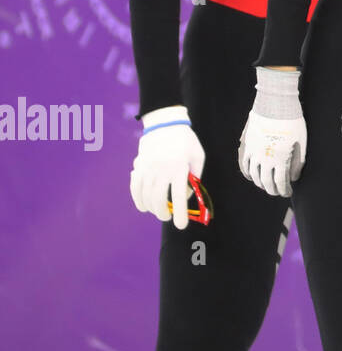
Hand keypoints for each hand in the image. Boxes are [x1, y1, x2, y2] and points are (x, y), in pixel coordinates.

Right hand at [129, 105, 204, 228]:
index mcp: (180, 167)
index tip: (181, 226)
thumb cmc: (186, 141)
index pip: (180, 196)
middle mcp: (162, 170)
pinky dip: (138, 200)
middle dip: (163, 213)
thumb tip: (187, 196)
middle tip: (168, 218)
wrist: (165, 123)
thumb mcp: (198, 156)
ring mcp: (147, 169)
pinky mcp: (138, 167)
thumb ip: (194, 176)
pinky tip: (143, 206)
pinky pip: (135, 188)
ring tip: (159, 212)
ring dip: (152, 208)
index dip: (180, 213)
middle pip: (159, 199)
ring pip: (146, 196)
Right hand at [238, 67, 306, 196]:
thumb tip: (294, 178)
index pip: (280, 182)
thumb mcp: (301, 142)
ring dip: (260, 183)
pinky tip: (251, 177)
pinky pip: (243, 164)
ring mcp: (253, 152)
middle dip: (273, 190)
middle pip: (266, 182)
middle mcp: (264, 158)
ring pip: (254, 175)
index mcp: (280, 159)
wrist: (275, 104)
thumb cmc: (293, 122)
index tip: (288, 193)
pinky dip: (247, 173)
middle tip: (278, 192)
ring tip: (266, 185)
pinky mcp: (246, 145)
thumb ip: (298, 162)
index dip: (284, 190)